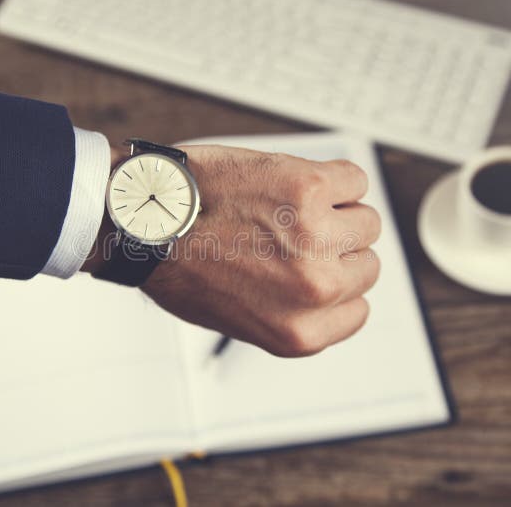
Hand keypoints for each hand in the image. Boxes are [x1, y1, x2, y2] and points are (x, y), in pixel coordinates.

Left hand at [140, 144, 380, 357]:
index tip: (316, 266)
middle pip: (366, 263)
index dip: (334, 282)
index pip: (358, 308)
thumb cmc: (179, 267)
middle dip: (336, 247)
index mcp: (299, 333)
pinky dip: (331, 176)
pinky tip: (290, 181)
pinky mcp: (309, 188)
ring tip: (287, 207)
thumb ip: (292, 313)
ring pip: (366, 219)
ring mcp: (316, 237)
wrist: (143, 221)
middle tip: (294, 233)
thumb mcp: (239, 319)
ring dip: (335, 209)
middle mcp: (315, 290)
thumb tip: (330, 293)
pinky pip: (353, 179)